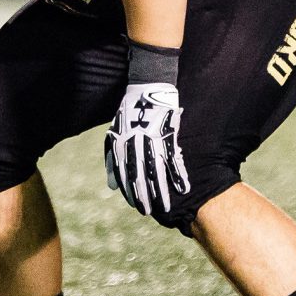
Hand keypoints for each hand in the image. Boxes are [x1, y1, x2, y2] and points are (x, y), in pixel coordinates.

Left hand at [104, 81, 186, 219]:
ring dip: (161, 190)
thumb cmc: (130, 110)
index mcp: (122, 142)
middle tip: (148, 211)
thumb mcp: (115, 132)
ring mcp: (153, 138)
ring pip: (156, 169)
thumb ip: (112, 160)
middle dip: (144, 195)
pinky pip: (174, 158)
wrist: (147, 84)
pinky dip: (178, 174)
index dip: (130, 191)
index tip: (136, 206)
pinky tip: (183, 188)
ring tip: (165, 206)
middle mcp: (135, 142)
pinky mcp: (168, 132)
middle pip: (140, 174)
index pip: (125, 173)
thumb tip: (112, 186)